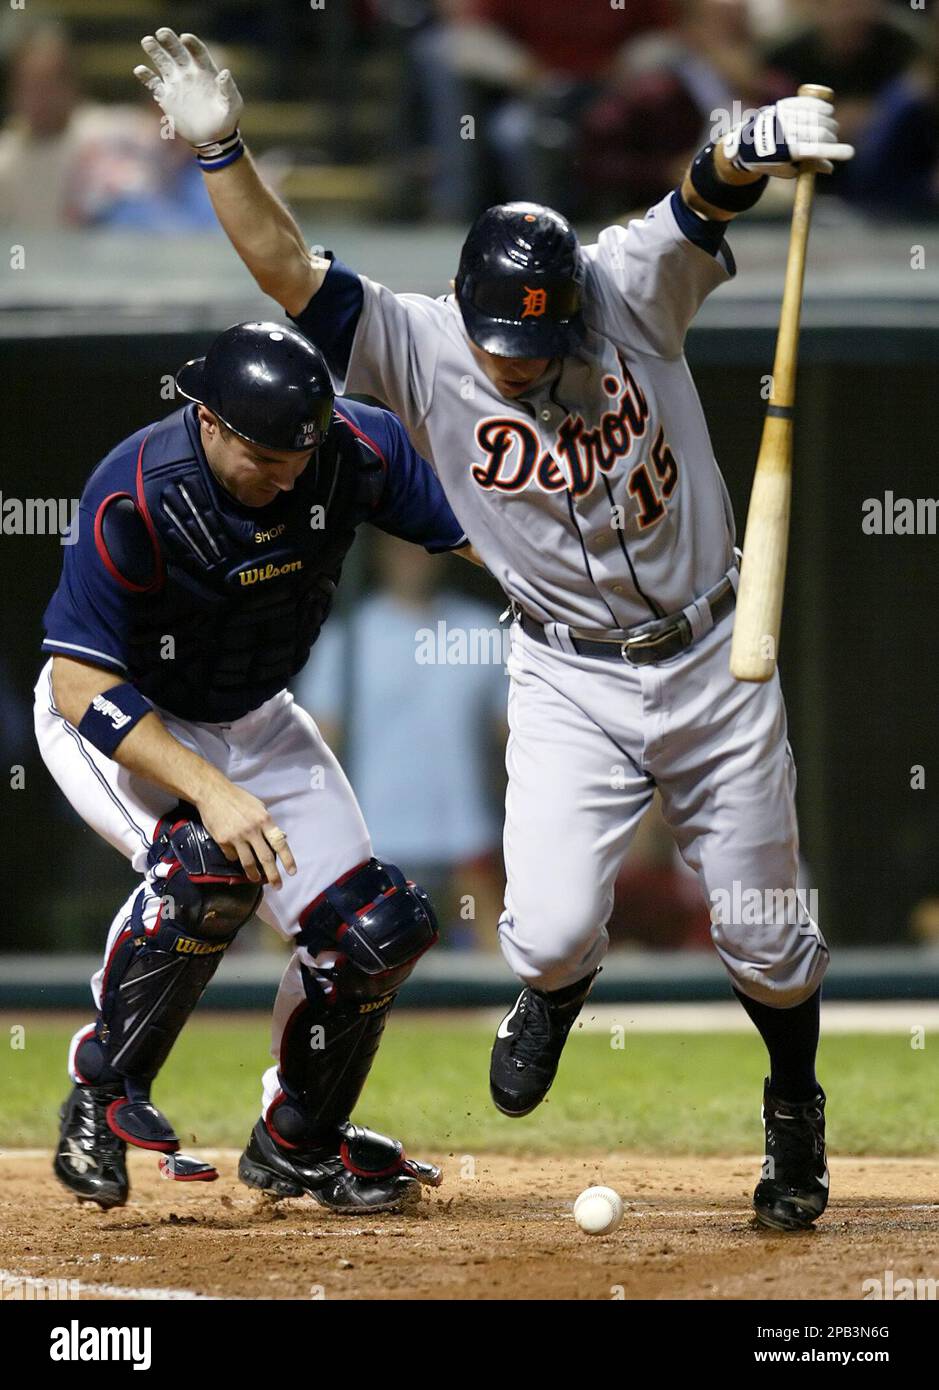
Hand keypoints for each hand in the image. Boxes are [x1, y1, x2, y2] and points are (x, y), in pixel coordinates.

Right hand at [134, 27, 242, 146]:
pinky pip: (153, 83)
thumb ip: (229, 89)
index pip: (198, 52)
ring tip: (147, 41)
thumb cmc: (226, 120)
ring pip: (163, 62)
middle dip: (170, 41)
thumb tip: (225, 73)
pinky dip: (146, 76)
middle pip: (178, 52)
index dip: (192, 44)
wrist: (212, 139)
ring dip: (155, 51)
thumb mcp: (233, 105)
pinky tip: (139, 70)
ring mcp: (176, 83)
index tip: (185, 38)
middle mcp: (189, 73)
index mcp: (206, 71)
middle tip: (162, 32)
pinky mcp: (166, 96)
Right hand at [196, 779, 295, 887]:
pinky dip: (236, 858)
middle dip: (273, 875)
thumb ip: (267, 824)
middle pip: (265, 858)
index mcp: (264, 820)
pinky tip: (237, 857)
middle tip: (277, 886)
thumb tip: (278, 838)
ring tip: (257, 879)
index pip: (279, 843)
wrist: (213, 793)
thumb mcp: (258, 806)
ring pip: (248, 863)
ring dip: (254, 875)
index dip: (287, 859)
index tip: (292, 872)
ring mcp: (237, 837)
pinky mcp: (223, 841)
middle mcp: (252, 830)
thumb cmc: (238, 798)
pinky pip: (232, 856)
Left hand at [723, 97, 854, 178]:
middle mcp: (785, 131)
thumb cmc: (769, 160)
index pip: (816, 151)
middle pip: (821, 132)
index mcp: (785, 151)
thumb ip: (808, 167)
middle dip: (833, 138)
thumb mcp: (786, 170)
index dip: (836, 151)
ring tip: (831, 129)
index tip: (851, 153)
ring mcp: (785, 116)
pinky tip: (829, 112)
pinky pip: (810, 103)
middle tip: (834, 142)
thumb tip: (830, 168)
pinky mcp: (784, 105)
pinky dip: (823, 108)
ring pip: (818, 116)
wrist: (745, 143)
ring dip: (830, 123)